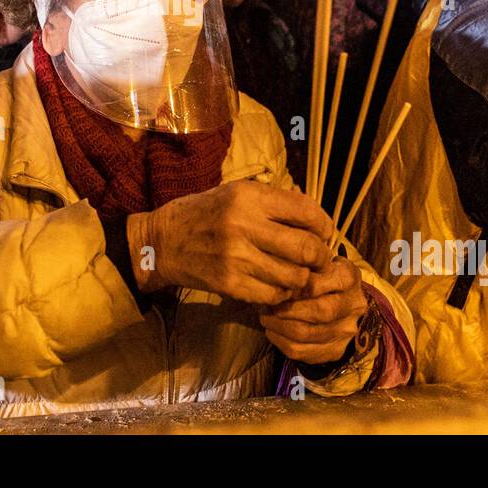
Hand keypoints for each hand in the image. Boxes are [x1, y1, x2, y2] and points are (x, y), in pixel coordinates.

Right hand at [127, 180, 332, 305]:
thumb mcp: (235, 193)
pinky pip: (274, 295)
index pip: (306, 212)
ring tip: (299, 274)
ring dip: (303, 279)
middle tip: (320, 260)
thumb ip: (273, 201)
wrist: (162, 241)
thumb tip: (315, 216)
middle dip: (321, 257)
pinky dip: (283, 293)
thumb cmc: (204, 213)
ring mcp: (236, 257)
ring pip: (294, 276)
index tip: (324, 233)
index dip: (325, 226)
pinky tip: (278, 286)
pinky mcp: (230, 284)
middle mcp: (244, 224)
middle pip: (306, 248)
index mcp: (248, 197)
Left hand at [260, 257, 368, 364]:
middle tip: (268, 304)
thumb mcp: (317, 260)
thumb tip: (276, 267)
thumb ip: (302, 260)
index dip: (292, 288)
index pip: (317, 284)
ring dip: (279, 326)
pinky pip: (301, 351)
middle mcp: (354, 305)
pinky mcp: (334, 351)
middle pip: (318, 311)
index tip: (275, 286)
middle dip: (287, 309)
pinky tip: (272, 330)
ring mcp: (346, 331)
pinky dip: (280, 341)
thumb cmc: (321, 275)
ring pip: (306, 334)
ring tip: (266, 316)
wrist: (341, 301)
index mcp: (349, 277)